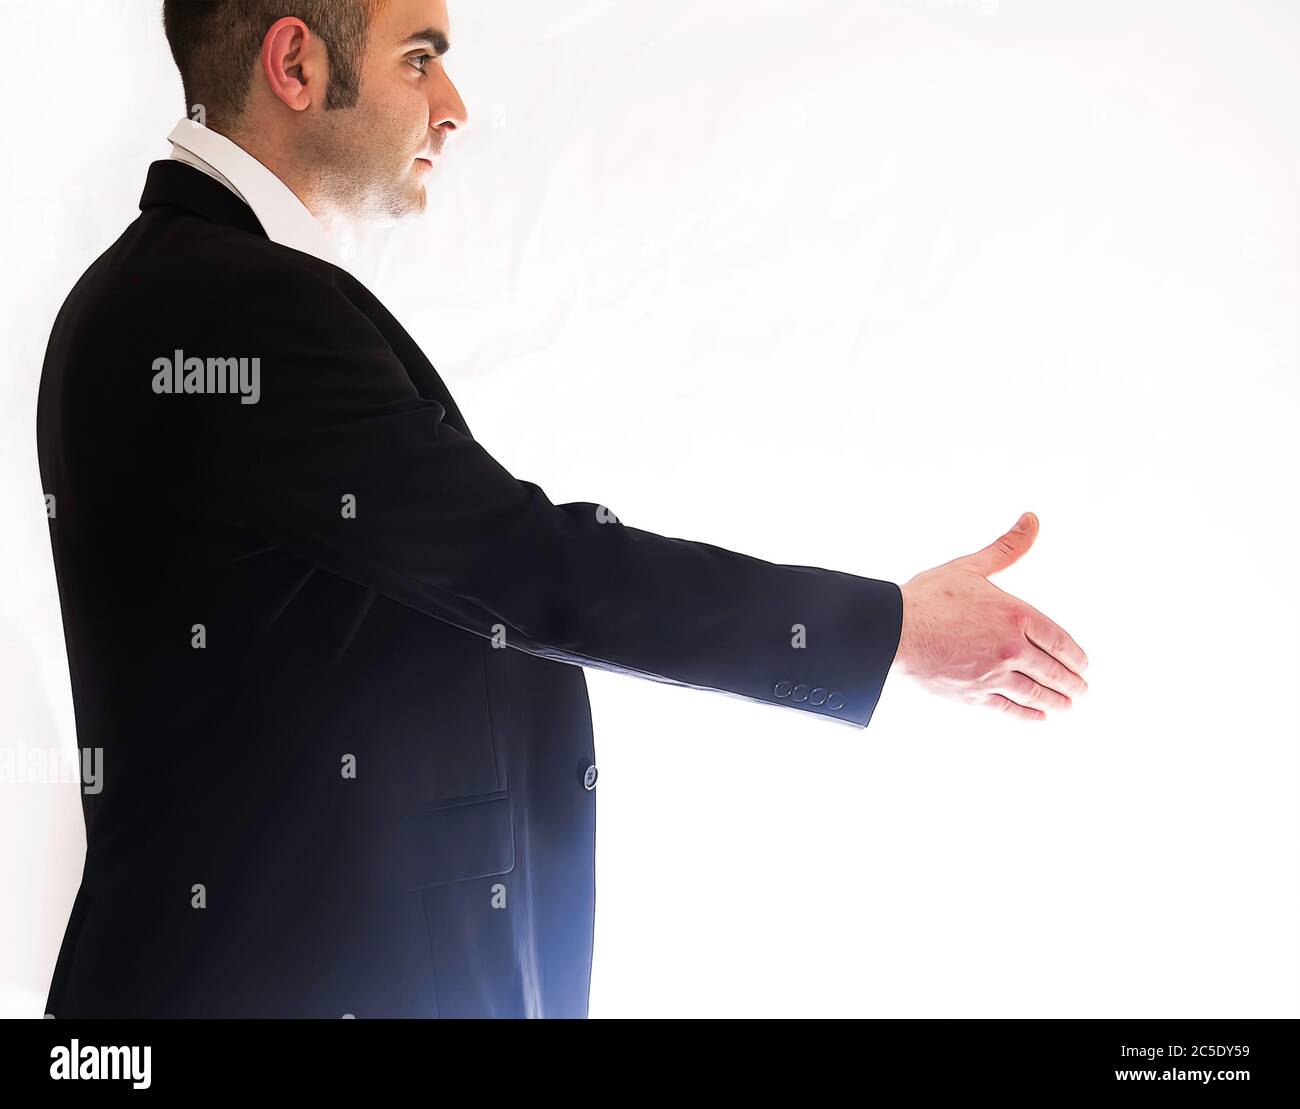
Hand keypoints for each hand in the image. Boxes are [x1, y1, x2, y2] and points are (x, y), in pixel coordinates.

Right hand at [892, 512, 1088, 720]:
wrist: (895, 630)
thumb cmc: (928, 597)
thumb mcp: (971, 567)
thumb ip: (1007, 548)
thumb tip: (1031, 519)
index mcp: (1015, 616)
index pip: (1059, 641)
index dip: (1075, 656)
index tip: (1082, 665)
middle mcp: (1010, 648)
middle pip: (1052, 671)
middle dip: (1071, 683)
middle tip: (1081, 689)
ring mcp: (993, 674)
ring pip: (1035, 693)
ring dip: (1056, 702)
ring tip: (1067, 706)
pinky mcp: (974, 694)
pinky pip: (1010, 708)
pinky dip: (1028, 714)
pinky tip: (1038, 716)